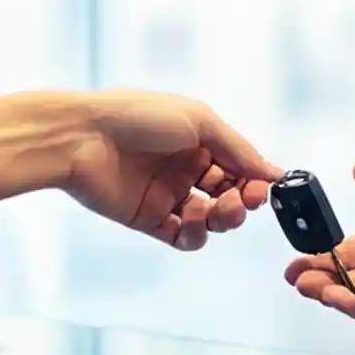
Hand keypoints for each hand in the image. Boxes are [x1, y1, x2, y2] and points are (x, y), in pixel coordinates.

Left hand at [66, 91, 280, 250]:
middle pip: (229, 195)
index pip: (239, 167)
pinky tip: (193, 224)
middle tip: (241, 201)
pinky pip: (183, 237)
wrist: (80, 138)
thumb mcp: (199, 121)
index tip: (263, 189)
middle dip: (242, 202)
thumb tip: (274, 172)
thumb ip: (239, 150)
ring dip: (222, 219)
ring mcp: (168, 194)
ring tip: (214, 211)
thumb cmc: (137, 118)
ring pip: (210, 219)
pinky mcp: (149, 219)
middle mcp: (185, 168)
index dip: (254, 180)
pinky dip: (196, 236)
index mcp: (198, 141)